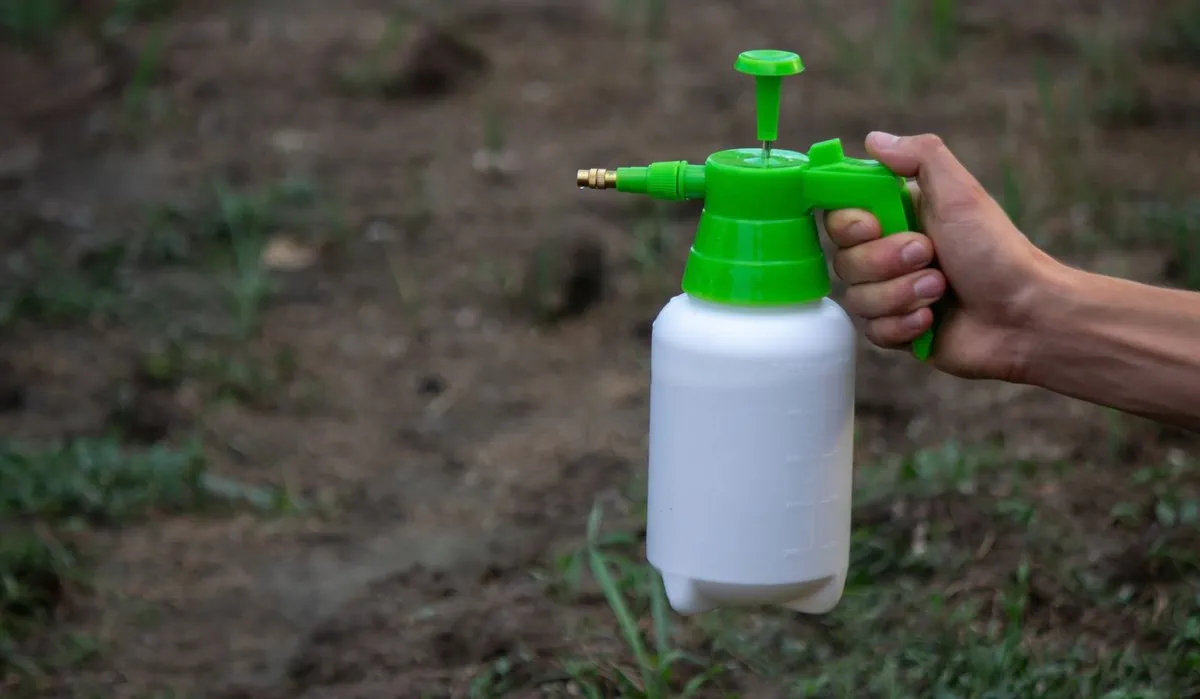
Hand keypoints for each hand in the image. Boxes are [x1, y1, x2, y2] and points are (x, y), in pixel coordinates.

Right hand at [824, 132, 1061, 381]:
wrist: (1024, 315)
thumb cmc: (996, 251)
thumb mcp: (960, 193)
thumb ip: (919, 157)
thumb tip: (874, 139)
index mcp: (898, 217)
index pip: (840, 217)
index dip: (849, 225)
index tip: (872, 225)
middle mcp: (889, 255)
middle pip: (844, 260)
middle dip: (885, 262)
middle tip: (928, 255)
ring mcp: (892, 294)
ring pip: (857, 298)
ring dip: (900, 294)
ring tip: (940, 290)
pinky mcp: (898, 331)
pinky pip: (872, 331)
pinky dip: (903, 325)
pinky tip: (932, 319)